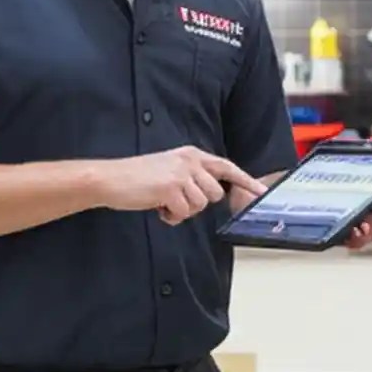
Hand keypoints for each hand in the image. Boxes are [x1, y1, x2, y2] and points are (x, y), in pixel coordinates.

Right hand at [96, 146, 266, 225]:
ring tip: (163, 201)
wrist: (111, 179)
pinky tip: (157, 207)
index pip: (226, 166)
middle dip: (198, 203)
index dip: (245, 180)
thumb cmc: (137, 177)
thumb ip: (192, 176)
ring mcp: (181, 174)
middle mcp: (190, 161)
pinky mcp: (171, 188)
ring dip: (183, 210)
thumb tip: (211, 192)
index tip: (260, 192)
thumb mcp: (170, 168)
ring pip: (200, 205)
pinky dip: (171, 216)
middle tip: (175, 200)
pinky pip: (183, 213)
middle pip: (215, 193)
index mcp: (191, 154)